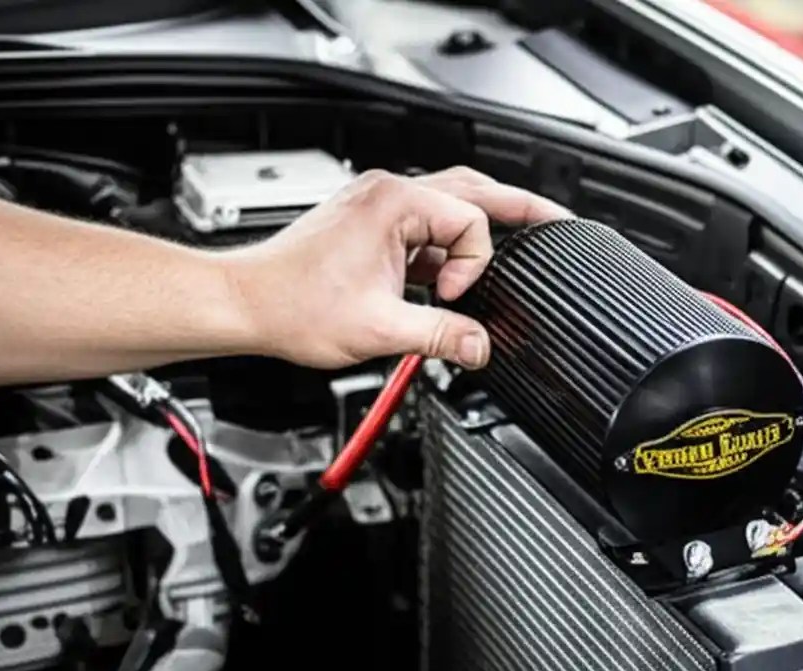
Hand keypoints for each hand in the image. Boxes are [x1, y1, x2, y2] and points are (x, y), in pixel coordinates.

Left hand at [224, 167, 569, 369]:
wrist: (245, 304)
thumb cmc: (292, 305)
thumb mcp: (381, 329)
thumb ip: (442, 336)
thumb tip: (481, 347)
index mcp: (396, 202)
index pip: (472, 220)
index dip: (475, 266)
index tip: (452, 299)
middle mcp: (388, 193)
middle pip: (475, 190)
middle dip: (518, 208)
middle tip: (557, 220)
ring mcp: (378, 205)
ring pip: (450, 205)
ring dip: (476, 232)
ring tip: (516, 241)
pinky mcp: (370, 224)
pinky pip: (425, 226)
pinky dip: (444, 249)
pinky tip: (450, 277)